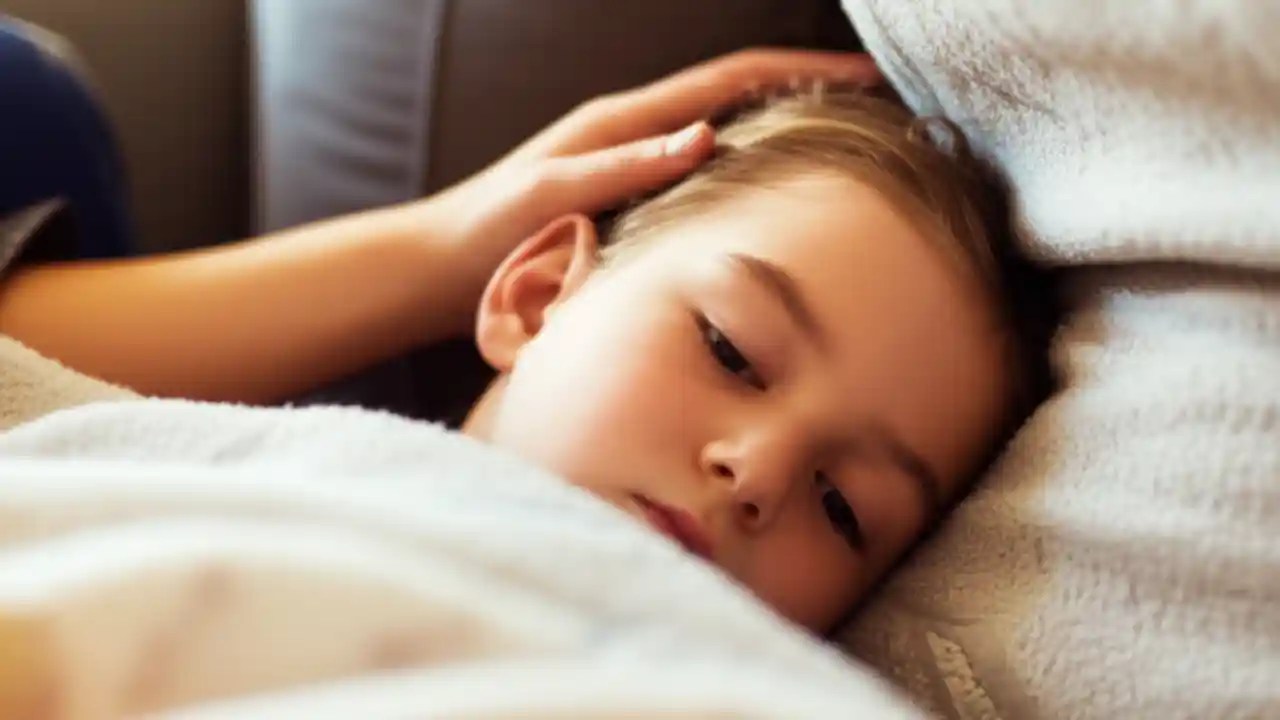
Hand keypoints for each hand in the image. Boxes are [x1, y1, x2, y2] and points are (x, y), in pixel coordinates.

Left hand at [421, 48, 880, 303]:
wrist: (438, 267)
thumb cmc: (488, 233)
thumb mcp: (554, 192)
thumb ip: (626, 164)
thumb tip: (707, 134)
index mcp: (622, 120)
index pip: (730, 81)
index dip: (800, 72)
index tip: (864, 75)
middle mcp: (633, 132)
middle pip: (737, 96)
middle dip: (805, 91)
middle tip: (874, 110)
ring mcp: (630, 164)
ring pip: (724, 134)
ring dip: (781, 131)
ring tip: (842, 147)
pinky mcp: (625, 198)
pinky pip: (701, 176)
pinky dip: (746, 171)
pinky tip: (769, 199)